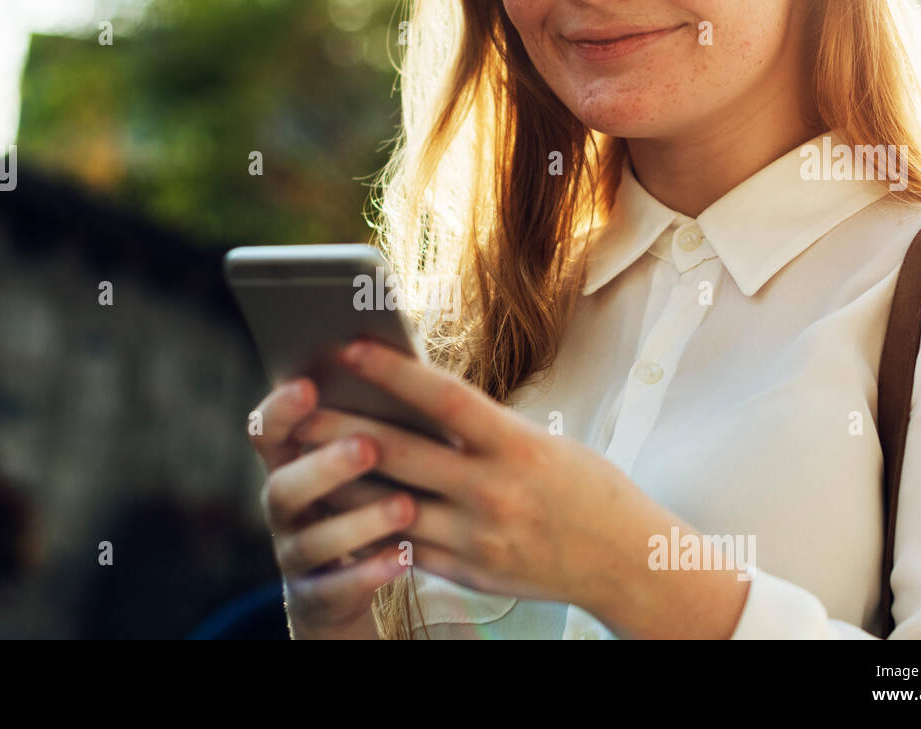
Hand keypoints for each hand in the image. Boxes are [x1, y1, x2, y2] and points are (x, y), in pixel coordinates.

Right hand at [247, 378, 416, 638]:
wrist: (343, 580)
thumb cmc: (364, 492)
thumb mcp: (361, 458)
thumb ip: (369, 422)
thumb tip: (403, 365)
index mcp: (287, 462)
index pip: (265, 431)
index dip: (280, 409)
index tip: (308, 384)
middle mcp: (282, 508)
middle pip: (285, 487)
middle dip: (324, 466)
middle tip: (367, 446)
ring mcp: (295, 554)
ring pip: (313, 541)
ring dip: (358, 522)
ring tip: (405, 505)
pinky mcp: (318, 596)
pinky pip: (339, 588)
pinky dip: (370, 572)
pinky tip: (404, 557)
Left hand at [293, 341, 750, 637]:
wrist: (627, 562)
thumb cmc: (587, 489)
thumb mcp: (543, 442)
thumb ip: (483, 429)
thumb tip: (419, 403)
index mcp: (517, 447)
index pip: (443, 398)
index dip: (391, 370)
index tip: (347, 348)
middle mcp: (493, 491)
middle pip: (399, 452)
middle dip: (338, 428)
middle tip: (292, 408)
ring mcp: (478, 537)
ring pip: (388, 504)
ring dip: (339, 481)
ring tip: (298, 459)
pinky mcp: (468, 571)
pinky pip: (405, 546)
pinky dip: (370, 524)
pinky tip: (338, 509)